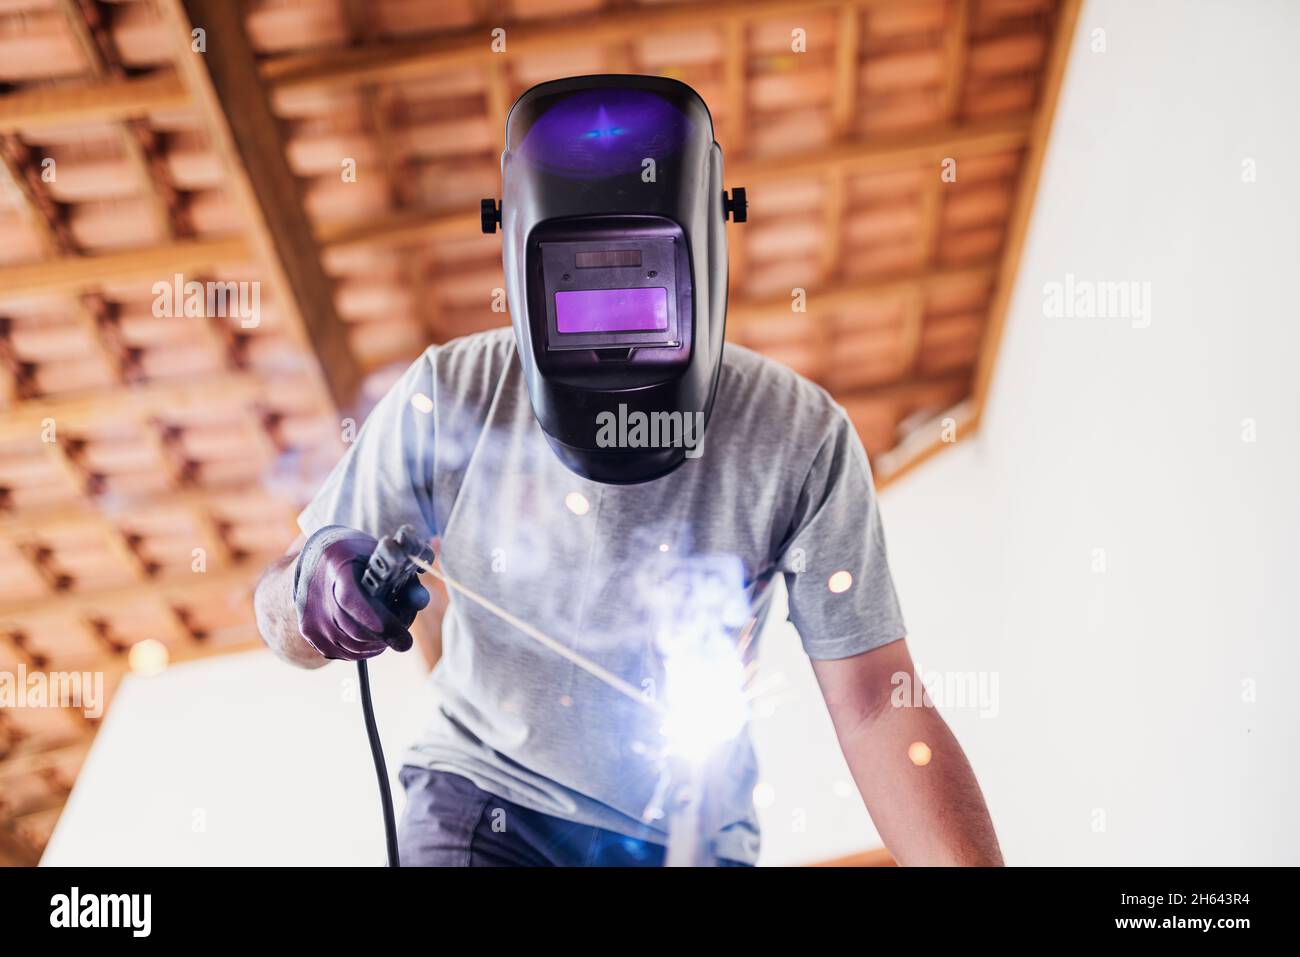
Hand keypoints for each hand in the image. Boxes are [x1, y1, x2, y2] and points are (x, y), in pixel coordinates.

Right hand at [293, 526, 430, 660]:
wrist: (314, 558)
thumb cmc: (355, 553)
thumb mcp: (379, 552)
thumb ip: (403, 574)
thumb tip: (422, 601)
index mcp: (336, 564)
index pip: (352, 599)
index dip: (377, 621)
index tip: (405, 640)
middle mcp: (316, 592)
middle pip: (354, 629)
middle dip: (386, 637)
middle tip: (405, 638)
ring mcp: (309, 615)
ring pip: (351, 646)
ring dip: (376, 645)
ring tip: (388, 632)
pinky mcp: (308, 632)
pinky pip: (341, 652)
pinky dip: (361, 650)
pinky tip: (372, 638)